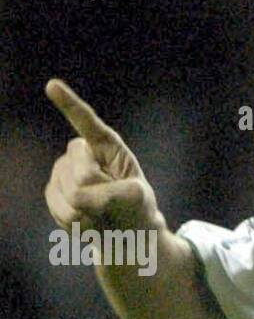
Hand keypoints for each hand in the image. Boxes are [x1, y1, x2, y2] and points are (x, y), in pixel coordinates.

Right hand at [43, 78, 160, 232]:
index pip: (86, 122)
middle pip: (82, 174)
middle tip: (112, 204)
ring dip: (89, 213)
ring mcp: (63, 172)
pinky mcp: (53, 192)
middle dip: (99, 195)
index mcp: (106, 146)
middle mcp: (80, 154)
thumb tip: (78, 199)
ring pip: (70, 195)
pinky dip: (77, 223)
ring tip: (101, 214)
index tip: (52, 85)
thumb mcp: (136, 199)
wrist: (124, 233)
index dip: (68, 104)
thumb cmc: (135, 208)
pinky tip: (88, 221)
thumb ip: (112, 194)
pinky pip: (60, 209)